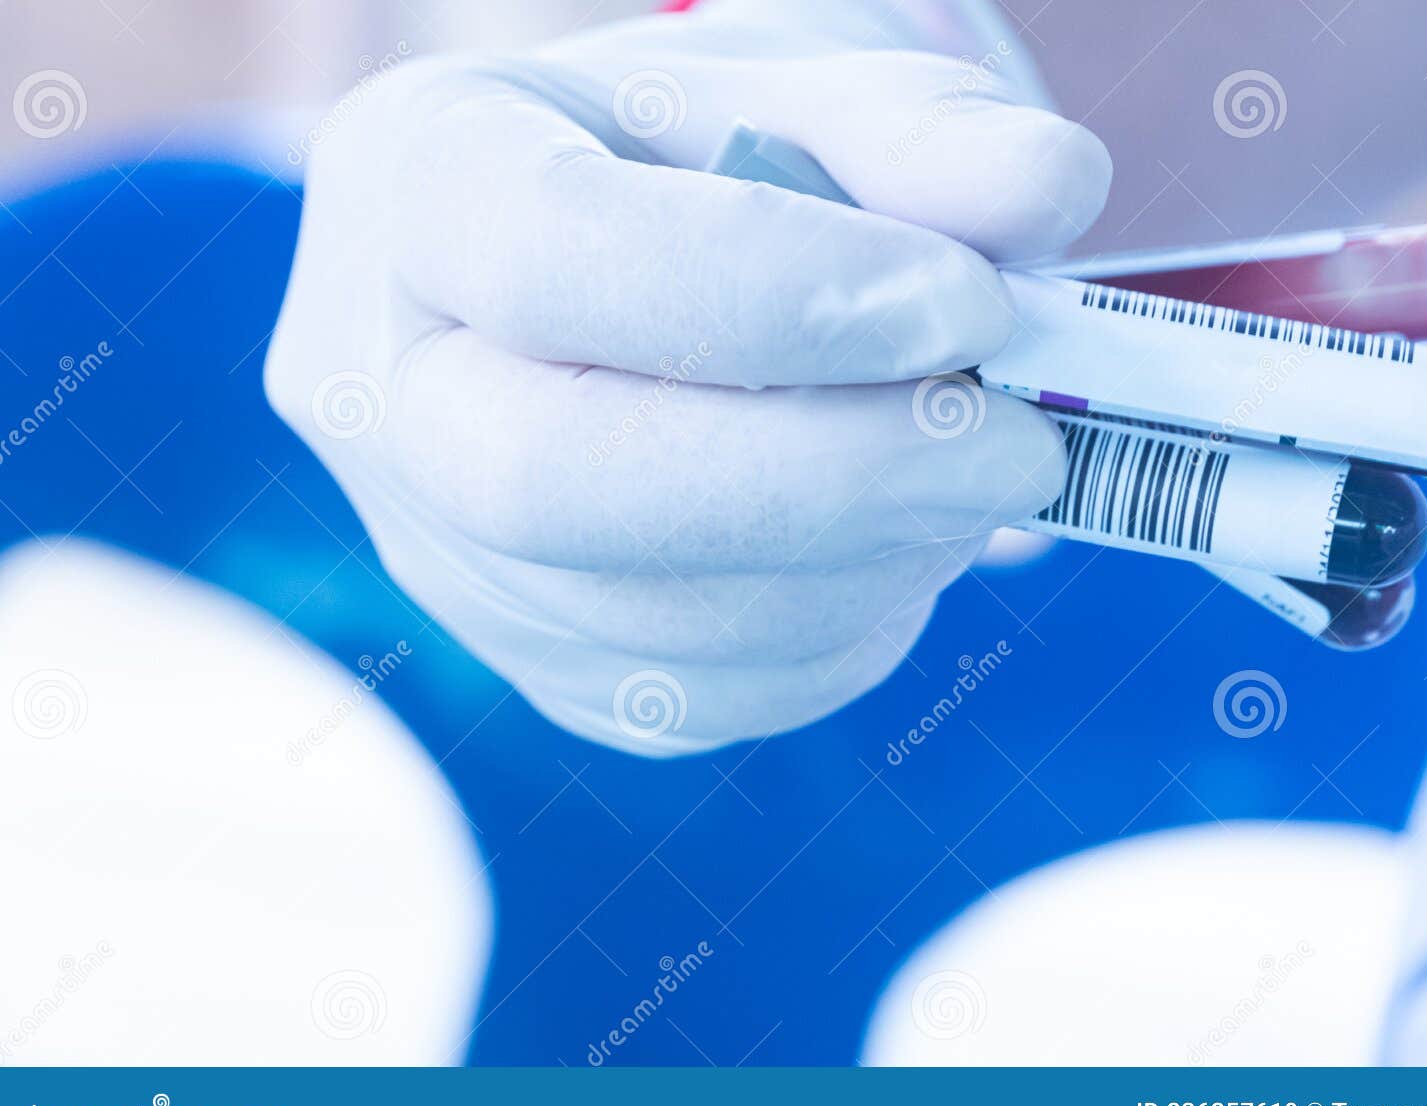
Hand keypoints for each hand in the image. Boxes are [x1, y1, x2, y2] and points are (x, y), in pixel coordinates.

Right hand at [265, 2, 1109, 754]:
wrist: (647, 276)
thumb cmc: (718, 163)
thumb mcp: (807, 90)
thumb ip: (922, 131)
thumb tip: (1040, 198)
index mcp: (415, 181)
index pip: (549, 259)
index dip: (772, 295)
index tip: (970, 303)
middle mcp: (386, 391)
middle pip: (552, 483)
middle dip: (825, 475)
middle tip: (1014, 445)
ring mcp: (448, 555)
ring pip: (652, 623)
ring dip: (869, 559)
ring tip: (970, 465)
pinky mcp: (544, 664)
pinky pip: (711, 694)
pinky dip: (849, 625)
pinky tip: (899, 532)